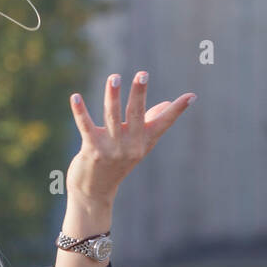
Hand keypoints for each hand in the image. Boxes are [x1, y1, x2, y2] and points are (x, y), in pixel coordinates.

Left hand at [66, 71, 195, 202]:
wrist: (94, 192)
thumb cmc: (116, 165)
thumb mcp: (136, 146)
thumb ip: (149, 123)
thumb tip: (166, 103)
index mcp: (143, 142)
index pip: (164, 123)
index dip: (177, 110)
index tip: (192, 96)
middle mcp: (130, 145)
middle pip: (136, 114)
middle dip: (139, 93)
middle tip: (143, 74)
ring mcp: (111, 149)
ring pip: (112, 117)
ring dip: (113, 96)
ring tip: (114, 78)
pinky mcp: (92, 150)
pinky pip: (86, 126)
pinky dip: (80, 111)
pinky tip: (75, 97)